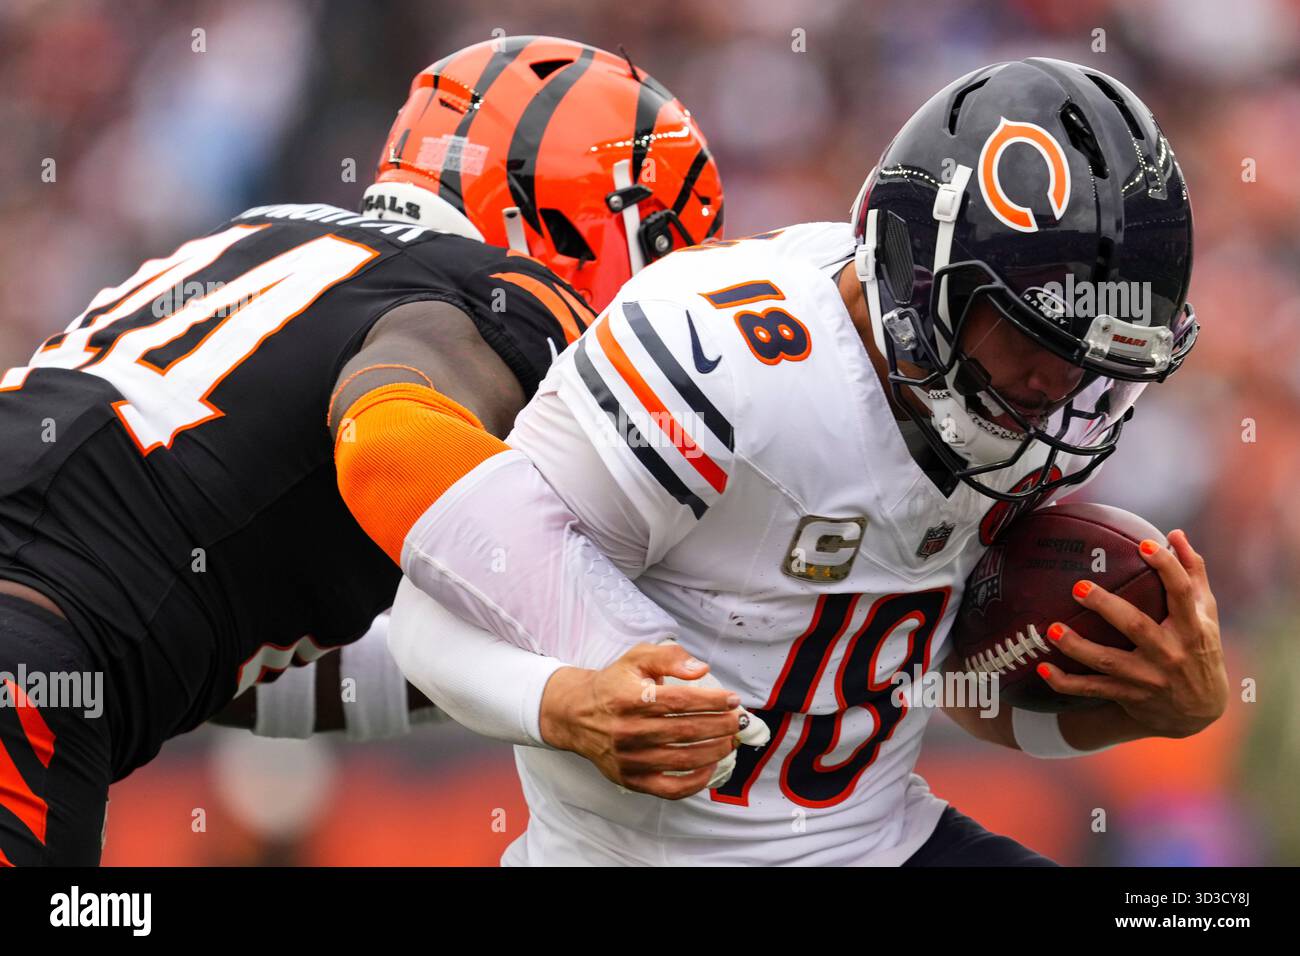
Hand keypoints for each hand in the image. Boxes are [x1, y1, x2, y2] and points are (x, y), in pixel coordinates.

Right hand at [539, 641, 760, 798]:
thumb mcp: (637, 658)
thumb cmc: (615, 685)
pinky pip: (670, 788)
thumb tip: (701, 669)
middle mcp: (628, 730)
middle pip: (687, 731)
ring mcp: (630, 758)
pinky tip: (710, 767)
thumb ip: (670, 657)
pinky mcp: (630, 779)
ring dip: (715, 750)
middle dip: (721, 726)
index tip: (732, 700)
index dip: (712, 702)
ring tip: (730, 740)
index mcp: (631, 698)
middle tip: (738, 721)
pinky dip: (696, 781)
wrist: (577, 714)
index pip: (681, 701)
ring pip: (683, 759)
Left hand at [1037, 529, 1227, 738]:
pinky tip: (1042, 668)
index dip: (1167, 568)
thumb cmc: (1200, 649)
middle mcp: (1171, 653)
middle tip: (1079, 587)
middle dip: (1107, 608)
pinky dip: (1066, 683)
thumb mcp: (1205, 614)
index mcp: (1192, 628)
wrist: (1201, 711)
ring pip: (1108, 662)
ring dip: (1077, 647)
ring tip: (1052, 629)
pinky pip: (1092, 690)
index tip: (1145, 545)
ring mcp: (1149, 678)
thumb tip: (1176, 534)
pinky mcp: (1130, 696)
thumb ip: (1192, 574)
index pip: (1181, 594)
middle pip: (1136, 627)